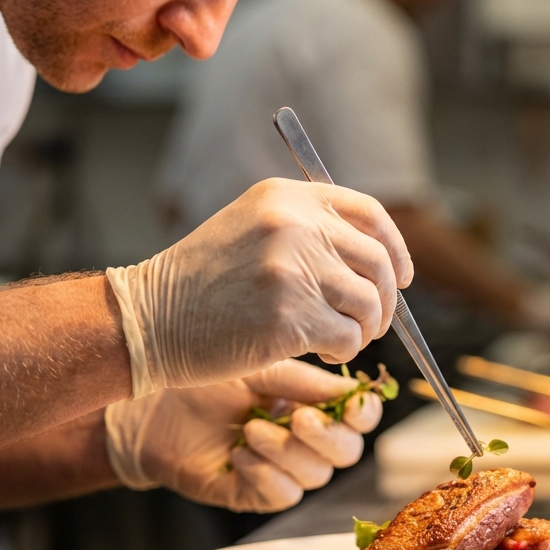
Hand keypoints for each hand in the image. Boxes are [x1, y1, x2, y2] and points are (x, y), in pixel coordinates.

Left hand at [104, 359, 385, 512]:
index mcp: (313, 402)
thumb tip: (353, 388)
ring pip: (316, 476)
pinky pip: (282, 495)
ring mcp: (280, 469)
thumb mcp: (262, 366)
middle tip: (297, 417)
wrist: (151, 403)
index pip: (360, 418)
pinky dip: (266, 475)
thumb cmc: (204, 377)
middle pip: (347, 452)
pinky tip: (240, 454)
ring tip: (252, 428)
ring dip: (288, 452)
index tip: (349, 405)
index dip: (362, 414)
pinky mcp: (253, 493)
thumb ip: (307, 380)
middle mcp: (303, 440)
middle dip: (326, 436)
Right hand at [107, 178, 412, 397]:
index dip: (395, 248)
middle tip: (373, 321)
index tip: (400, 277)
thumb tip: (377, 261)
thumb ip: (306, 229)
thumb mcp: (251, 229)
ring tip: (345, 338)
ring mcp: (293, 271)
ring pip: (369, 302)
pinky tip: (324, 352)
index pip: (370, 214)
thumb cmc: (202, 284)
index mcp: (286, 197)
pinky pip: (349, 336)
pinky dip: (346, 350)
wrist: (150, 320)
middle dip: (385, 298)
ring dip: (367, 328)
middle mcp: (294, 225)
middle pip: (377, 261)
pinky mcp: (290, 318)